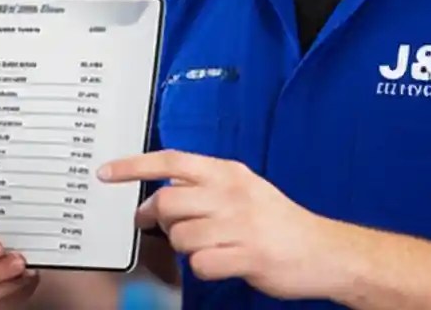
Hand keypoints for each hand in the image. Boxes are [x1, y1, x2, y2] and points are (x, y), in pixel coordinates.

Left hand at [98, 150, 337, 299]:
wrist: (323, 250)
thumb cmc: (278, 222)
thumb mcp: (244, 189)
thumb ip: (205, 187)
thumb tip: (160, 194)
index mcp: (229, 173)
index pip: (171, 161)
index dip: (134, 166)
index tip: (107, 172)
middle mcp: (232, 193)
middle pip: (166, 203)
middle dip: (157, 220)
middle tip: (163, 228)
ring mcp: (240, 225)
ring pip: (180, 237)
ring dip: (186, 248)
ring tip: (209, 246)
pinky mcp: (247, 255)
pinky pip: (201, 265)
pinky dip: (205, 269)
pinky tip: (223, 263)